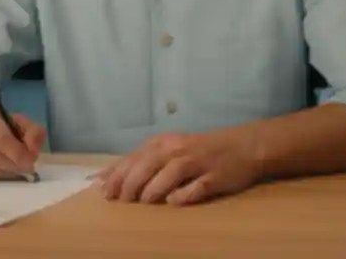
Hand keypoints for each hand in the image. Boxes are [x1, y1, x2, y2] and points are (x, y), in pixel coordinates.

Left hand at [96, 130, 260, 204]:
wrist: (244, 146)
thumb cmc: (200, 151)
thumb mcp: (170, 150)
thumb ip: (142, 162)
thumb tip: (103, 179)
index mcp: (163, 144)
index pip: (133, 158)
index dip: (115, 175)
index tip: (102, 191)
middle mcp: (177, 150)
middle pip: (147, 165)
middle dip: (129, 184)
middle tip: (121, 201)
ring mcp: (196, 163)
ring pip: (169, 174)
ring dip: (153, 189)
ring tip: (144, 202)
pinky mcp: (214, 177)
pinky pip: (196, 187)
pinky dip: (183, 195)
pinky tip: (173, 202)